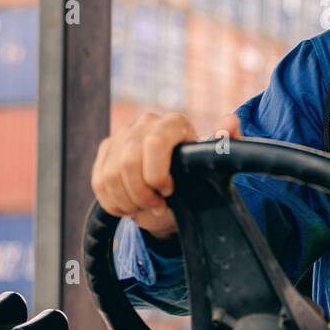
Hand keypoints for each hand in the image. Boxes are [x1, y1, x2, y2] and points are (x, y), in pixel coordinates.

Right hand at [90, 111, 241, 237]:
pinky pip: (99, 181)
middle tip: (157, 207)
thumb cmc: (198, 175)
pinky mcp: (106, 149)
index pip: (155, 143)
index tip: (168, 192)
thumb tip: (230, 122)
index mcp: (174, 123)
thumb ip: (228, 144)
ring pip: (110, 175)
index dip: (157, 174)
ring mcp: (123, 134)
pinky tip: (130, 205)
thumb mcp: (215, 165)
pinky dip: (113, 202)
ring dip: (126, 201)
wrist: (175, 184)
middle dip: (141, 194)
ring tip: (145, 207)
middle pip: (128, 163)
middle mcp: (146, 122)